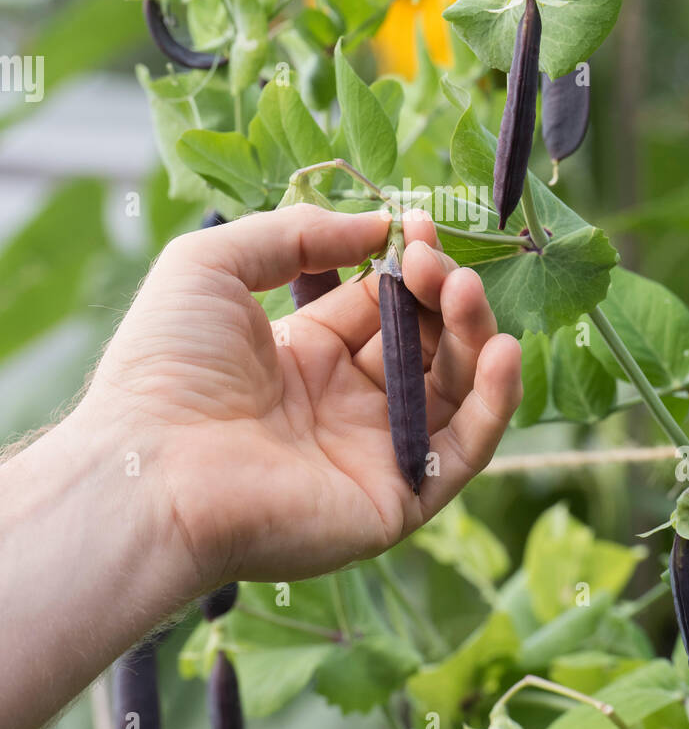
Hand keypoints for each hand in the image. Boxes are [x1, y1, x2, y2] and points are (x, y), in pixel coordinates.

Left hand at [84, 204, 522, 592]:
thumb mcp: (213, 266)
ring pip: (453, 391)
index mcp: (304, 358)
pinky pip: (462, 453)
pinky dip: (494, 404)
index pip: (381, 307)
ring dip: (472, 335)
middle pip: (424, 344)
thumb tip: (377, 227)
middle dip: (441, 294)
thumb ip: (297, 234)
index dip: (406, 268)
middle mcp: (344, 406)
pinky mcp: (394, 501)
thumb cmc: (165, 365)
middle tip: (439, 264)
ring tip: (467, 291)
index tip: (419, 227)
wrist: (146, 468)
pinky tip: (501, 351)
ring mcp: (372, 454)